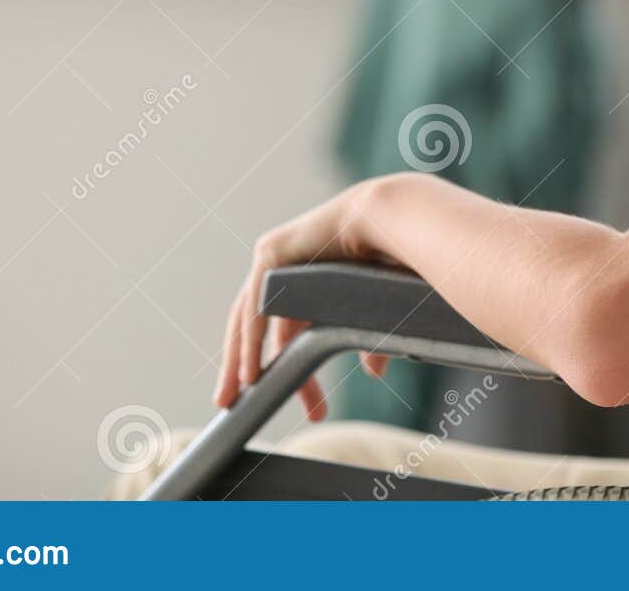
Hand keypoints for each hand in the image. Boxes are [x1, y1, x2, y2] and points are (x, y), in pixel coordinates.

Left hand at [212, 190, 389, 418]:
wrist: (391, 223)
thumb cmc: (393, 258)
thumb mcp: (372, 311)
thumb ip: (364, 337)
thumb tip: (374, 371)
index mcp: (308, 285)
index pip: (287, 334)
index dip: (287, 369)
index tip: (302, 405)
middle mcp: (287, 273)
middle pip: (253, 327)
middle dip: (244, 366)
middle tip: (235, 404)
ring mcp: (275, 261)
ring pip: (247, 319)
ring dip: (241, 360)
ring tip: (240, 394)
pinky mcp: (270, 253)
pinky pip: (254, 306)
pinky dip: (250, 342)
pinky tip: (251, 373)